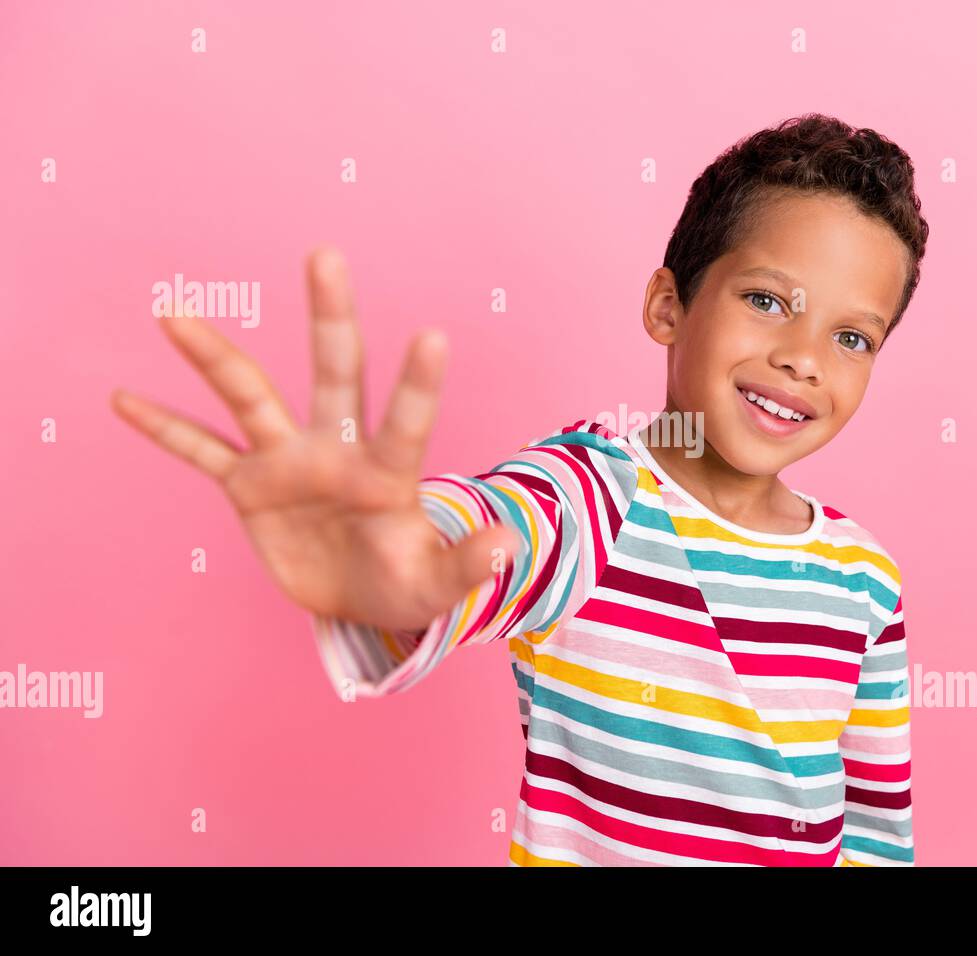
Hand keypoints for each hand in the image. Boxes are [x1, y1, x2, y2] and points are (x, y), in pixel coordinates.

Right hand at [110, 247, 520, 632]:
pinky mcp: (250, 487)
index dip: (420, 384)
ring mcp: (289, 462)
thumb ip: (469, 565)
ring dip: (215, 358)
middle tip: (325, 255)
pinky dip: (165, 429)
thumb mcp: (438, 585)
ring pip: (250, 397)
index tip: (433, 334)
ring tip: (174, 314)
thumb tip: (511, 547)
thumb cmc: (407, 583)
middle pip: (336, 373)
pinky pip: (202, 451)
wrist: (359, 596)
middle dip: (329, 318)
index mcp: (390, 474)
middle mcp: (338, 450)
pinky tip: (123, 398)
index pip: (409, 421)